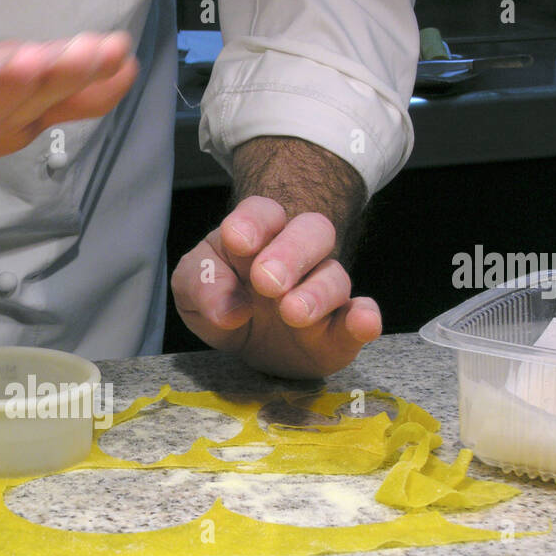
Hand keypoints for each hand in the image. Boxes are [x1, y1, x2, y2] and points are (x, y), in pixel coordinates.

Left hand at [171, 196, 381, 379]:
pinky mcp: (341, 329)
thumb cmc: (223, 301)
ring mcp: (323, 291)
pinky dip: (365, 319)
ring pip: (335, 276)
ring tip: (292, 313)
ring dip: (317, 293)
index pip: (263, 212)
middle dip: (291, 252)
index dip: (253, 221)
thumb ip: (200, 286)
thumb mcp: (191, 291)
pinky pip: (362, 316)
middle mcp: (297, 256)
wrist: (250, 342)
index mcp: (257, 236)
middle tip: (267, 279)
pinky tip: (362, 323)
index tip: (237, 240)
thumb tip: (229, 310)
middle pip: (312, 231)